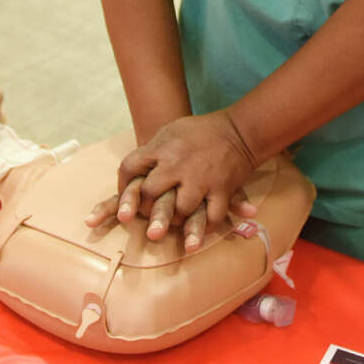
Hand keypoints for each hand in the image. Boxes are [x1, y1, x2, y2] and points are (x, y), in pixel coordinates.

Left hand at [84, 111, 258, 251]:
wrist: (240, 130)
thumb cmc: (200, 131)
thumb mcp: (171, 131)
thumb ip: (151, 151)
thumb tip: (129, 174)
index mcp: (163, 147)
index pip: (130, 167)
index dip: (123, 185)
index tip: (127, 195)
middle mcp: (179, 163)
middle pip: (150, 193)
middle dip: (146, 208)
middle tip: (147, 215)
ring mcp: (201, 178)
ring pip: (179, 210)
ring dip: (174, 221)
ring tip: (170, 226)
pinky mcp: (222, 188)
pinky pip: (211, 216)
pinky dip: (205, 228)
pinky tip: (198, 233)